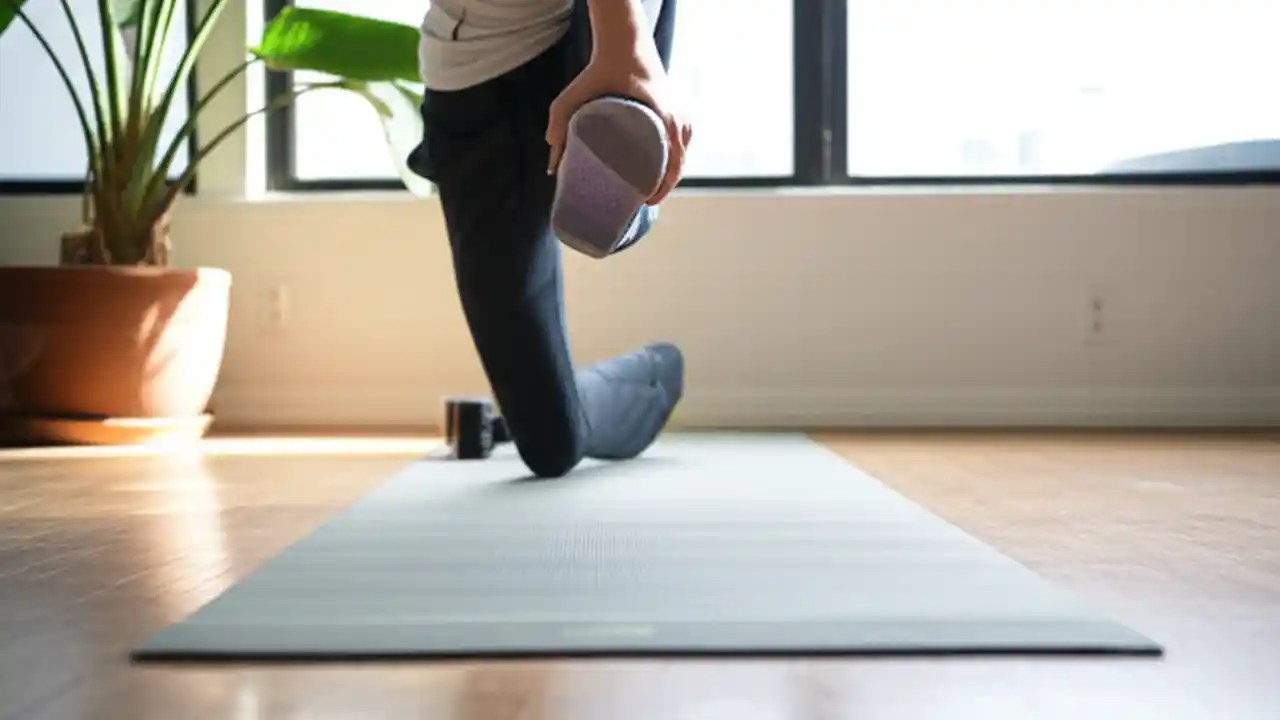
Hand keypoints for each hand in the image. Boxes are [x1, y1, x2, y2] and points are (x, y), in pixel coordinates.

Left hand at [546, 48, 692, 205]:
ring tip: (652, 192)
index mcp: (662, 117)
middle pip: (679, 164)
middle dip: (665, 187)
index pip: (673, 162)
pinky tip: (666, 173)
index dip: (663, 187)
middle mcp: (677, 118)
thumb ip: (559, 125)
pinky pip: (683, 143)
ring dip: (671, 175)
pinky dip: (676, 159)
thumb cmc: (600, 70)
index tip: (647, 202)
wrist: (626, 43)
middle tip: (644, 203)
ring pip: (682, 155)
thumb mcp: (574, 96)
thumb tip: (552, 167)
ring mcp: (682, 115)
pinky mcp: (679, 112)